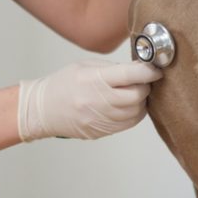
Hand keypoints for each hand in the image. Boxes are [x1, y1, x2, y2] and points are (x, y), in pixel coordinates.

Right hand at [17, 60, 162, 141]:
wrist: (41, 110)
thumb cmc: (62, 84)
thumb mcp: (85, 66)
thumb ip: (113, 68)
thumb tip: (139, 69)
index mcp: (93, 80)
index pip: (130, 75)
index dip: (148, 71)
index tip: (155, 69)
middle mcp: (98, 101)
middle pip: (138, 95)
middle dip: (145, 86)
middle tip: (142, 80)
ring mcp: (100, 119)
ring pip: (136, 112)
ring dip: (140, 101)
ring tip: (132, 93)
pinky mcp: (102, 131)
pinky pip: (128, 123)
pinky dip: (133, 114)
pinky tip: (126, 106)